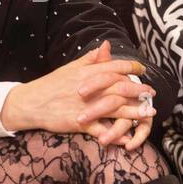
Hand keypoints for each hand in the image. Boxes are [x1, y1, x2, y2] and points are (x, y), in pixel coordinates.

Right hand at [0, 40, 151, 146]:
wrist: (31, 103)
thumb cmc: (51, 84)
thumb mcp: (70, 68)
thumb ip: (90, 58)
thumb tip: (106, 45)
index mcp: (87, 73)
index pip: (115, 66)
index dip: (131, 67)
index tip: (142, 69)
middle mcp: (89, 89)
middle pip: (121, 87)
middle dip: (139, 90)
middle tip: (151, 92)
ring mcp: (85, 107)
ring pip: (116, 108)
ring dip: (135, 111)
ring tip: (149, 113)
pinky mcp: (79, 123)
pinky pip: (102, 130)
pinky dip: (115, 135)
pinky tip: (128, 138)